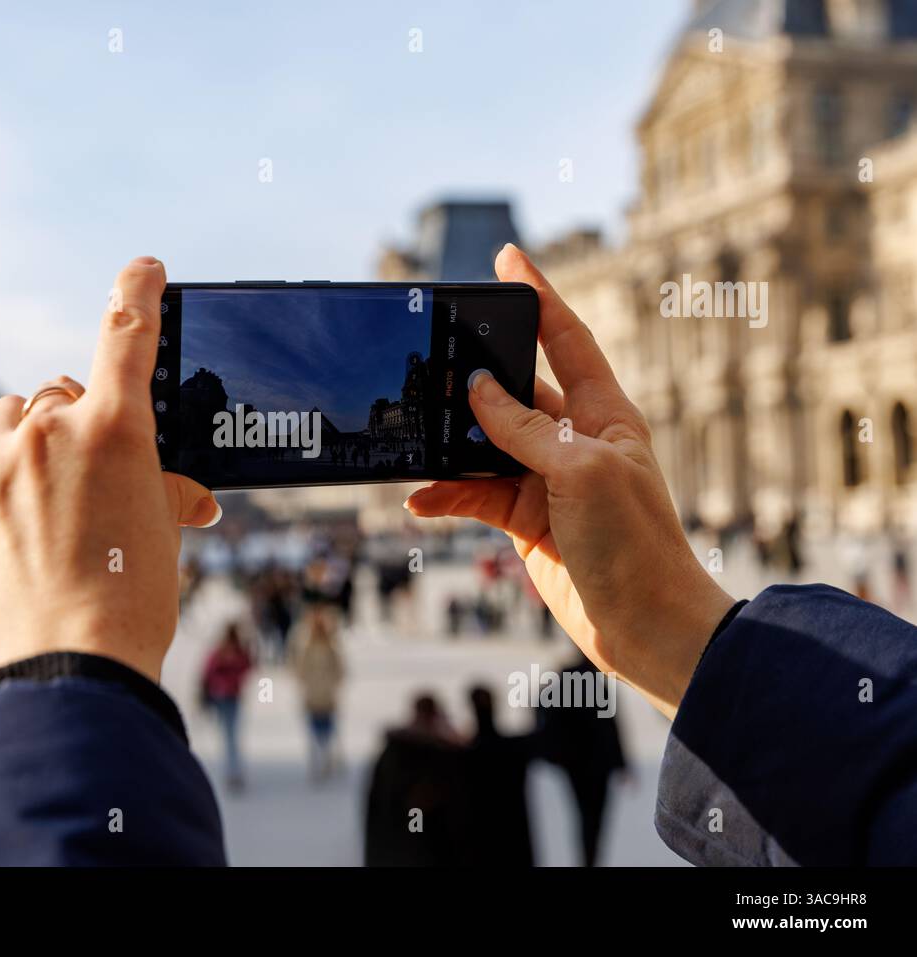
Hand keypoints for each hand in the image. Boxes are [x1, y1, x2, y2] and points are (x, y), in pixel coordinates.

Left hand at [0, 257, 220, 679]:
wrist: (64, 663)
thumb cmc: (130, 599)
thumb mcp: (163, 534)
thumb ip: (168, 493)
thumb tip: (192, 498)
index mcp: (113, 429)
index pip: (127, 335)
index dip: (138, 292)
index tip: (143, 269)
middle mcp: (50, 431)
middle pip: (65, 389)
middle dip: (85, 415)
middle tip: (104, 466)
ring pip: (18, 416)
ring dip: (39, 434)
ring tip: (58, 485)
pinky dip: (11, 476)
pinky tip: (28, 524)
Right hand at [406, 245, 732, 716]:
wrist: (646, 628)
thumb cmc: (636, 543)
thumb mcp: (581, 473)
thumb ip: (525, 430)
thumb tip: (476, 390)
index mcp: (605, 414)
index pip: (568, 339)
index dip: (538, 296)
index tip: (505, 258)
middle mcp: (573, 440)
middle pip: (512, 390)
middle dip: (472, 374)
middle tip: (428, 355)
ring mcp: (545, 480)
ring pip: (482, 445)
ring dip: (448, 445)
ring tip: (412, 438)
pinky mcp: (523, 520)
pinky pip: (473, 494)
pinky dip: (444, 496)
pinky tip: (417, 500)